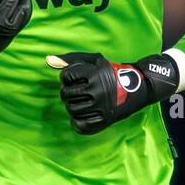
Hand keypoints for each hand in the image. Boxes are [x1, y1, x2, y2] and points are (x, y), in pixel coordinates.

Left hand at [47, 51, 179, 134]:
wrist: (137, 88)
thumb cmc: (111, 72)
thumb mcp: (94, 60)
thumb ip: (71, 60)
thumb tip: (48, 60)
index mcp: (94, 74)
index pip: (66, 76)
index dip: (67, 77)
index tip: (76, 78)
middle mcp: (97, 90)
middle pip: (65, 94)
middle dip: (67, 92)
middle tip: (76, 91)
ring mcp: (101, 107)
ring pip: (71, 109)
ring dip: (72, 105)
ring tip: (80, 101)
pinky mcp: (104, 120)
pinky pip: (80, 125)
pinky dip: (76, 121)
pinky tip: (82, 114)